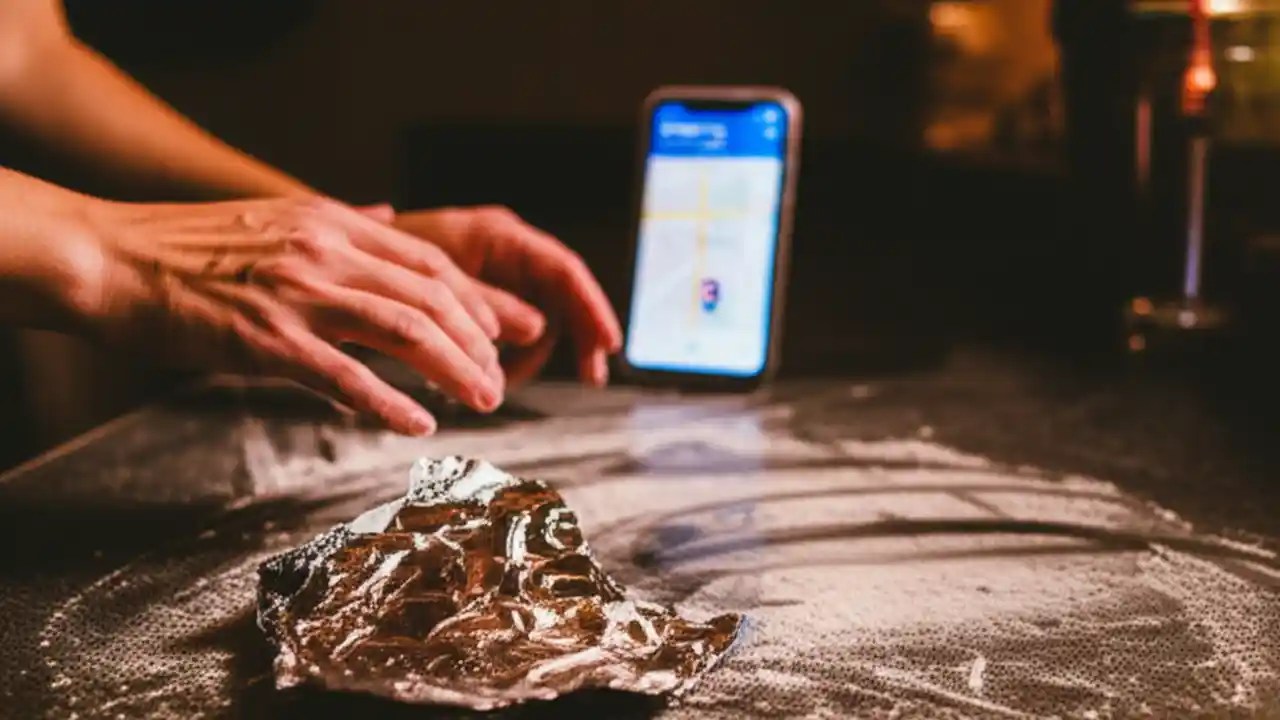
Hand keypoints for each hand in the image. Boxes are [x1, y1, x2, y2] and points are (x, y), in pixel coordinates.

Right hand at [70, 196, 507, 434]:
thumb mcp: (278, 215)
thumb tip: (390, 215)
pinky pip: (345, 376)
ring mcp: (299, 296)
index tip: (502, 332)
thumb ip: (342, 224)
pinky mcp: (267, 341)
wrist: (114, 259)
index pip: (430, 261)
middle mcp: (326, 252)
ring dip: (454, 369)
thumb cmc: (190, 246)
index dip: (476, 300)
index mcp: (334, 223)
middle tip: (500, 378)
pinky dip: (390, 403)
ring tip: (483, 399)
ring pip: (404, 330)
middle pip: (431, 296)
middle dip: (478, 342)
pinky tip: (418, 425)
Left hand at [392, 206, 621, 387]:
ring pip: (539, 319)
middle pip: (563, 294)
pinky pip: (513, 330)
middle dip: (578, 336)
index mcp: (496, 235)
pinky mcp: (482, 302)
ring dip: (533, 355)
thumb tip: (538, 327)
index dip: (592, 306)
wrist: (338, 262)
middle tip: (592, 377)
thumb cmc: (376, 260)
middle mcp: (504, 251)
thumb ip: (482, 301)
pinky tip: (489, 378)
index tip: (609, 343)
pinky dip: (507, 357)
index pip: (563, 269)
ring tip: (503, 385)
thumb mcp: (430, 282)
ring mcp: (496, 276)